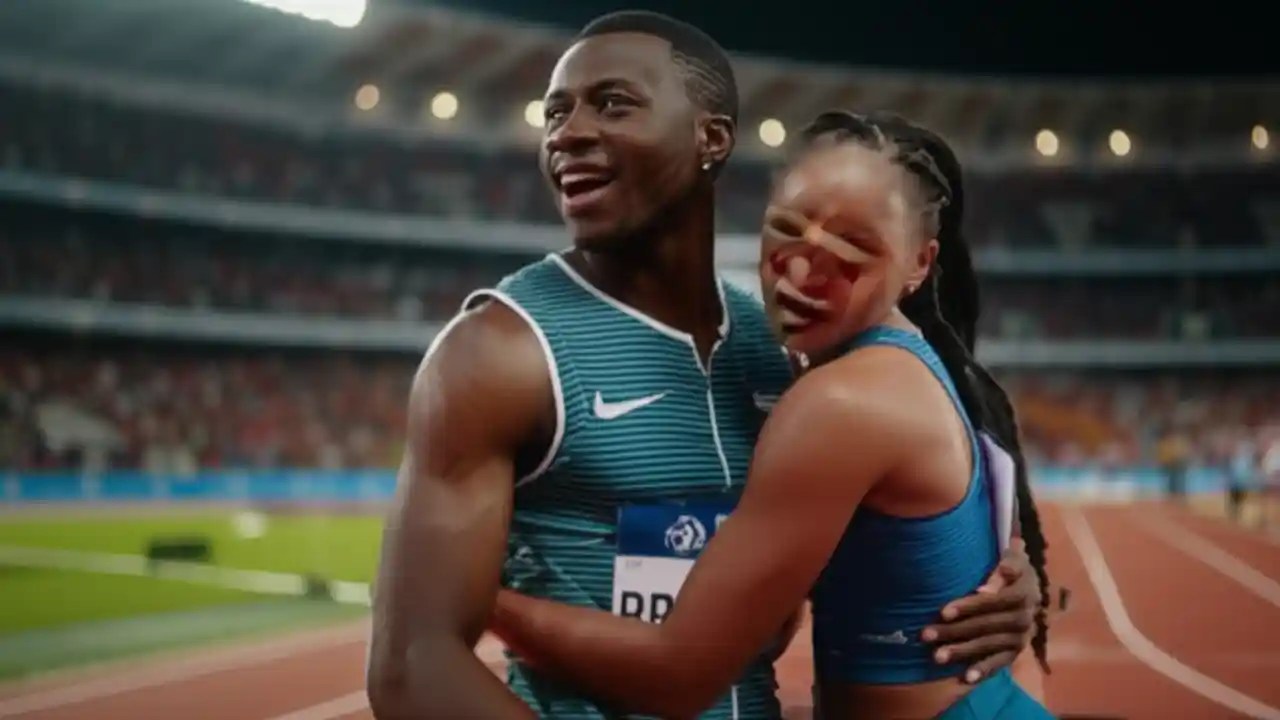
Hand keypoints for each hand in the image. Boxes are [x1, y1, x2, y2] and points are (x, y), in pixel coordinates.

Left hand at [920, 538, 1039, 683]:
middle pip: (986, 626)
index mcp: (1023, 593)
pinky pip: (1000, 663)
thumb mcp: (1014, 557)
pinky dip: (984, 670)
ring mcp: (1021, 638)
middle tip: (926, 635)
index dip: (969, 607)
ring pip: (989, 646)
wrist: (1030, 585)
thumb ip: (1009, 564)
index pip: (994, 602)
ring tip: (937, 656)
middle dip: (955, 631)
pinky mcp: (1016, 652)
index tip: (943, 612)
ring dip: (963, 652)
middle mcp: (1024, 618)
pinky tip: (966, 678)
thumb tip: (991, 583)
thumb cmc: (1011, 567)